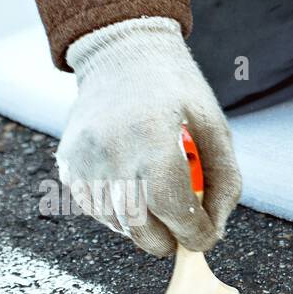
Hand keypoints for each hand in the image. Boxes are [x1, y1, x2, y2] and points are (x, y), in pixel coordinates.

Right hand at [58, 17, 241, 256]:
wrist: (120, 53)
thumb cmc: (176, 90)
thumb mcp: (214, 126)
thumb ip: (224, 180)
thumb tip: (214, 231)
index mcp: (151, 135)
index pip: (171, 206)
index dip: (193, 232)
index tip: (205, 238)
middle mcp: (111, 150)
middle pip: (139, 226)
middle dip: (166, 240)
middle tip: (182, 230)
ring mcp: (84, 159)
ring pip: (116, 222)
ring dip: (143, 225)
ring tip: (157, 195)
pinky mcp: (69, 164)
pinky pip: (96, 208)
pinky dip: (119, 211)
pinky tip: (132, 183)